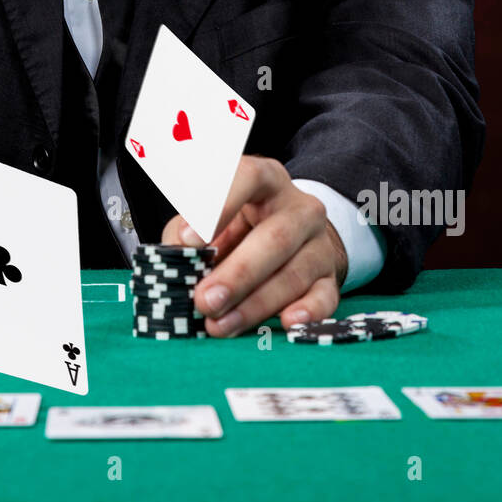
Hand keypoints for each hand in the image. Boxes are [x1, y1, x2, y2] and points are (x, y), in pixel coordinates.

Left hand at [160, 156, 348, 336]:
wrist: (290, 238)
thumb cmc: (236, 226)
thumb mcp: (206, 219)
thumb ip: (184, 235)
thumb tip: (171, 260)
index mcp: (265, 179)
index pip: (248, 177)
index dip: (219, 206)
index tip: (188, 241)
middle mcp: (299, 207)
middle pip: (275, 237)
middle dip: (238, 273)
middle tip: (205, 300)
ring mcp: (319, 242)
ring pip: (294, 273)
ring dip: (255, 304)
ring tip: (220, 324)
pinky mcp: (330, 276)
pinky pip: (325, 296)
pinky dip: (308, 312)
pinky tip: (285, 322)